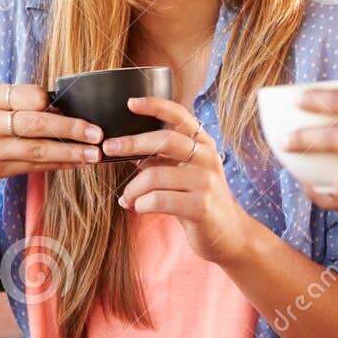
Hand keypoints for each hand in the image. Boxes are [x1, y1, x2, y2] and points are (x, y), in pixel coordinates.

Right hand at [0, 83, 102, 181]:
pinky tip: (78, 162)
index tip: (69, 104)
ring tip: (95, 154)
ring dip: (70, 154)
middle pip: (34, 125)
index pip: (23, 96)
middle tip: (97, 133)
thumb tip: (62, 106)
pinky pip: (34, 167)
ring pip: (37, 152)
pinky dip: (59, 164)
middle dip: (69, 130)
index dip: (46, 101)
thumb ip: (21, 99)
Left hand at [103, 96, 256, 265]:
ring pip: (155, 175)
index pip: (180, 115)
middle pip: (164, 140)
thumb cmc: (198, 200)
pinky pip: (159, 200)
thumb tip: (126, 147)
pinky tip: (137, 208)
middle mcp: (207, 157)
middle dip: (131, 143)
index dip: (155, 105)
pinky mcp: (201, 206)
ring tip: (127, 198)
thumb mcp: (183, 174)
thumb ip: (161, 159)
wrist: (229, 235)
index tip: (130, 103)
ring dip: (133, 189)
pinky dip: (141, 204)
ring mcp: (206, 181)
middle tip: (108, 148)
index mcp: (203, 144)